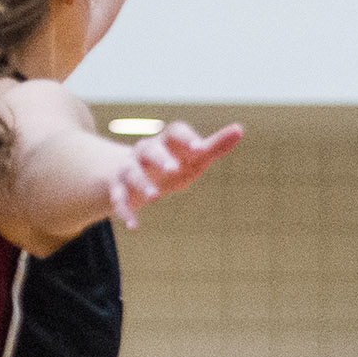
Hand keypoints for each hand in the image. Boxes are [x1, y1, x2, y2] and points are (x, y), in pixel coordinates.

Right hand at [108, 122, 242, 228]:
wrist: (135, 174)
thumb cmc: (174, 162)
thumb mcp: (194, 156)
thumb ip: (215, 145)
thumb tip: (239, 129)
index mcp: (167, 141)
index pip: (175, 131)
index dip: (186, 138)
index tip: (200, 147)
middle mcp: (145, 152)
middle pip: (149, 150)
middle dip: (160, 158)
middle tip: (174, 169)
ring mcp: (129, 169)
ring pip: (131, 173)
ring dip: (142, 183)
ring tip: (154, 197)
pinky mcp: (118, 189)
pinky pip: (119, 200)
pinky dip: (125, 212)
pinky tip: (134, 226)